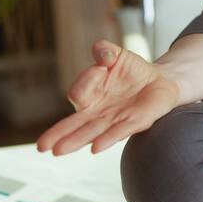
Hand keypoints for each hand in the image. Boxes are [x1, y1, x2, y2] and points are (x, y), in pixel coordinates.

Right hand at [36, 39, 180, 155]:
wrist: (160, 80)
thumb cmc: (133, 70)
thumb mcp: (116, 55)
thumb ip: (104, 50)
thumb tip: (102, 56)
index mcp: (90, 96)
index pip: (78, 93)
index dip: (87, 79)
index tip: (103, 66)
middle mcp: (98, 112)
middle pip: (73, 124)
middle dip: (57, 134)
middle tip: (41, 146)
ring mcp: (115, 119)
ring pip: (91, 132)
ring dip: (76, 141)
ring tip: (59, 151)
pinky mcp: (135, 122)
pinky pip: (118, 132)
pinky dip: (107, 139)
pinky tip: (95, 148)